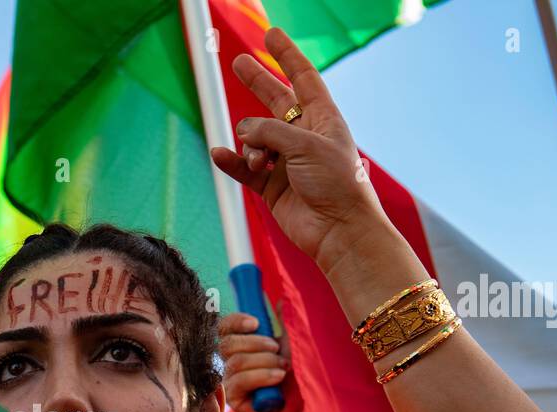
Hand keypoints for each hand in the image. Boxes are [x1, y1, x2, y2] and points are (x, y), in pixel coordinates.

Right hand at [209, 26, 389, 273]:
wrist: (337, 230)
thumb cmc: (336, 184)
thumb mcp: (306, 146)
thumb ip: (271, 132)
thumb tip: (242, 133)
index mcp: (323, 119)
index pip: (303, 79)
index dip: (287, 56)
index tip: (272, 35)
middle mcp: (304, 137)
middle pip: (275, 101)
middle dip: (257, 82)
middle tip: (238, 63)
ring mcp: (286, 161)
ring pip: (255, 139)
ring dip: (251, 146)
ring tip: (260, 161)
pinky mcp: (271, 186)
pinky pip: (243, 167)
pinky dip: (232, 162)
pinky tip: (220, 155)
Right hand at [219, 310, 299, 411]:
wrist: (308, 408)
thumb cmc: (301, 376)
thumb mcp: (295, 344)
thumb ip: (285, 323)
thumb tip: (281, 299)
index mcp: (244, 346)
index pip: (225, 328)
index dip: (235, 322)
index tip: (256, 322)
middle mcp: (232, 363)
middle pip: (227, 344)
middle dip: (255, 343)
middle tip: (277, 350)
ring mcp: (231, 382)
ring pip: (235, 362)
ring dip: (264, 362)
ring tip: (284, 369)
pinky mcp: (234, 400)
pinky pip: (238, 382)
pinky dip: (261, 376)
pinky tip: (278, 379)